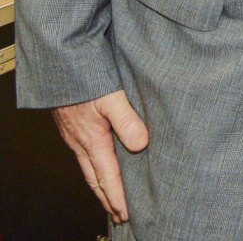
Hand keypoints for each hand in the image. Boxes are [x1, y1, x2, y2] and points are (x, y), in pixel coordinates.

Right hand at [52, 89, 149, 223]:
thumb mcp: (112, 98)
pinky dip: (94, 169)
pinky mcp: (73, 128)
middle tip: (119, 214)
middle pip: (95, 179)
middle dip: (107, 198)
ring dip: (100, 186)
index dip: (117, 196)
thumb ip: (127, 120)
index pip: (108, 176)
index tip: (126, 212)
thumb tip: (141, 145)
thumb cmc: (86, 80)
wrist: (61, 67)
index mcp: (93, 140)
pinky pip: (85, 157)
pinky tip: (101, 166)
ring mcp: (75, 137)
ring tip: (110, 198)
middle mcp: (81, 143)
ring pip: (89, 169)